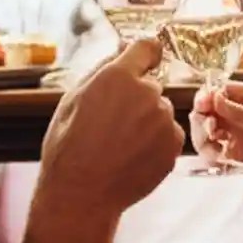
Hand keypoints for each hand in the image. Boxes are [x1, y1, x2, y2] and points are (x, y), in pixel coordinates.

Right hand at [38, 38, 182, 216]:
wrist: (82, 195)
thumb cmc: (68, 147)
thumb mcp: (72, 99)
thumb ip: (101, 69)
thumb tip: (121, 49)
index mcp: (118, 77)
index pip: (147, 47)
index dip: (145, 54)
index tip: (144, 59)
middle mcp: (148, 93)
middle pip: (150, 85)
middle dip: (136, 98)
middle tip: (112, 123)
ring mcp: (164, 119)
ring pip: (159, 111)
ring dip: (147, 122)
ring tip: (120, 145)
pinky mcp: (174, 144)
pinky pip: (168, 134)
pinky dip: (156, 143)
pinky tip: (132, 157)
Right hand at [190, 81, 242, 184]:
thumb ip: (239, 112)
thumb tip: (214, 97)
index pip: (216, 92)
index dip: (205, 98)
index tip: (203, 106)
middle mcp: (237, 116)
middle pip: (206, 115)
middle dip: (203, 122)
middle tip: (212, 131)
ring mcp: (236, 137)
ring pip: (206, 138)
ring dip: (206, 143)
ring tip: (219, 150)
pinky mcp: (237, 158)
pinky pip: (216, 158)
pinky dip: (214, 160)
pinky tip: (224, 163)